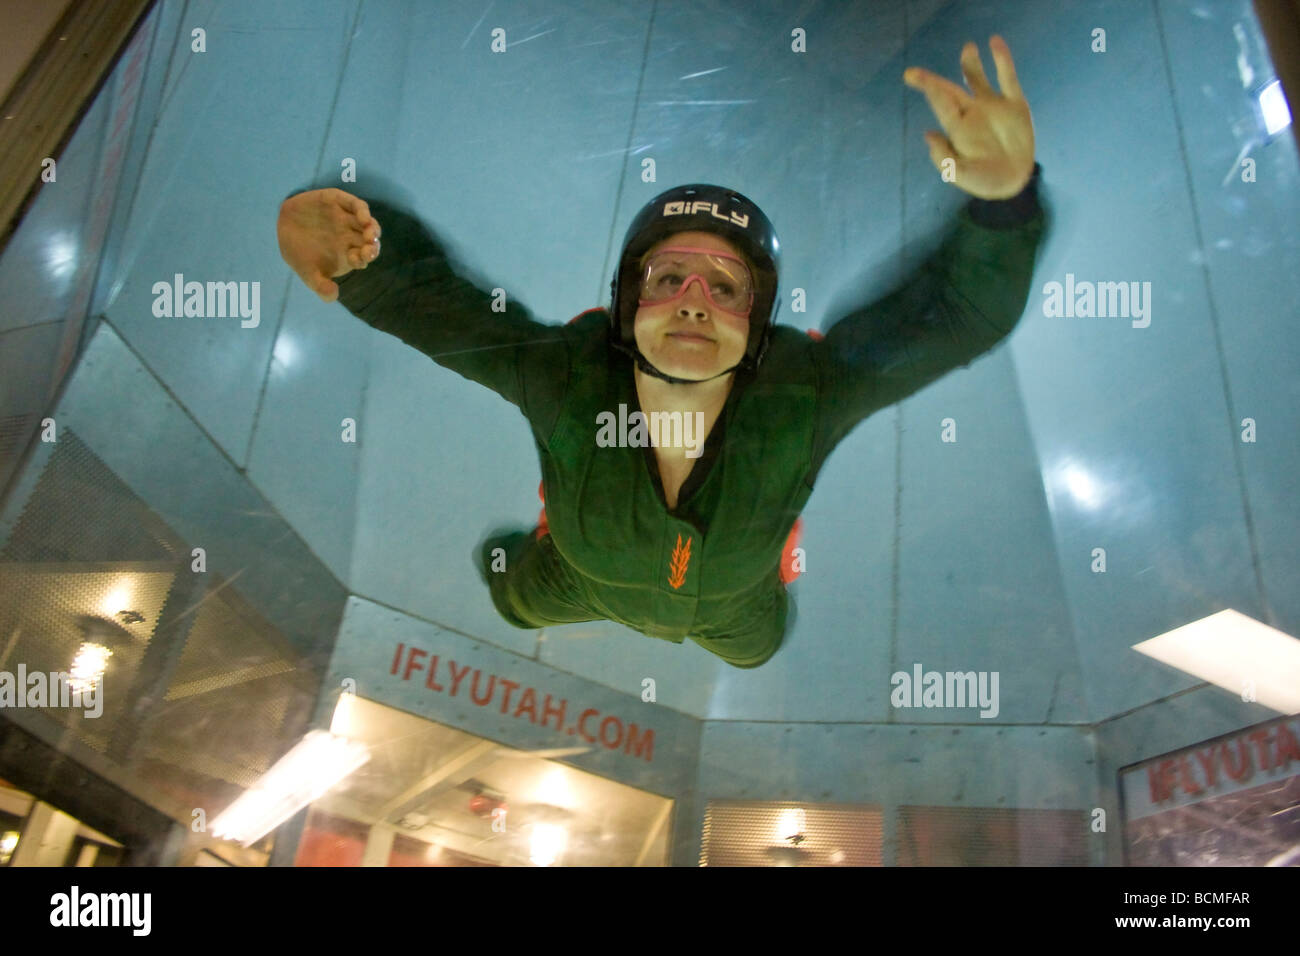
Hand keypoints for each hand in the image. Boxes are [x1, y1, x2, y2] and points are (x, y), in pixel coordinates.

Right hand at [276, 187, 381, 301]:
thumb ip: (320, 286)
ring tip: (370, 233)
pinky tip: (363, 217)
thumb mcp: (307, 273)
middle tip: (370, 248)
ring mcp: (347, 219)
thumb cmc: (299, 253)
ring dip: (372, 227)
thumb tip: (332, 297)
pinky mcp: (339, 202)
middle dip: (372, 245)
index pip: (363, 257)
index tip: (358, 260)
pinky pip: (355, 205)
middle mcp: (351, 236)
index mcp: (348, 253)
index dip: (364, 258)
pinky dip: (362, 210)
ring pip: (367, 223)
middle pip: (369, 241)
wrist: (281, 227)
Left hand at [903, 35, 1035, 199]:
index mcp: (957, 128)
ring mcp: (992, 106)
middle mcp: (971, 113)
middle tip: (912, 73)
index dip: (928, 90)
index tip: (912, 77)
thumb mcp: (961, 175)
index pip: (940, 105)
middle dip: (932, 82)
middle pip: (950, 91)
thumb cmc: (984, 181)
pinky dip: (1002, 60)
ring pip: (978, 79)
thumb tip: (927, 134)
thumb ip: (944, 158)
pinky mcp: (1015, 104)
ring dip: (971, 63)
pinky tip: (995, 42)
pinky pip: (1007, 78)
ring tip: (967, 47)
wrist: (1014, 182)